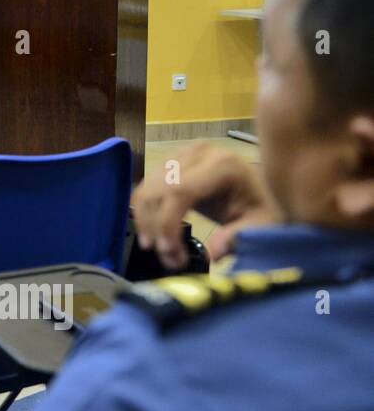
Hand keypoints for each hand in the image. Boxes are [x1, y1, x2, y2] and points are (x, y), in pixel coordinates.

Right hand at [132, 141, 282, 269]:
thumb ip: (240, 237)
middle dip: (154, 227)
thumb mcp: (264, 225)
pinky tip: (156, 235)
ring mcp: (181, 154)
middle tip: (167, 257)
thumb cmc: (264, 208)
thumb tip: (214, 253)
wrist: (262, 188)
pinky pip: (146, 188)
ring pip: (146, 190)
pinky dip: (144, 214)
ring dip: (146, 224)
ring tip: (163, 250)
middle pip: (157, 190)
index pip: (179, 191)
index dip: (167, 223)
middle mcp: (197, 153)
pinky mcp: (171, 162)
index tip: (169, 252)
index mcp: (222, 165)